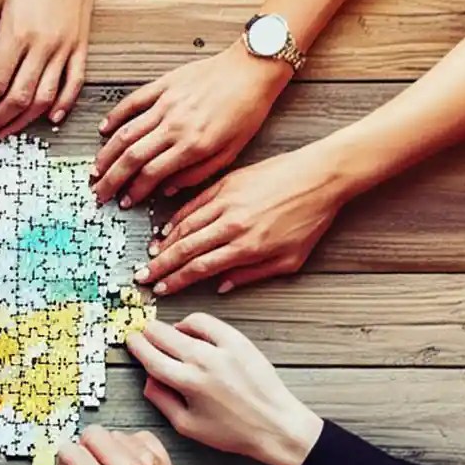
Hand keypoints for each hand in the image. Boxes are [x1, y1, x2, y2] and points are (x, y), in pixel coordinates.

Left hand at [0, 0, 91, 136]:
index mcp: (18, 34)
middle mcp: (43, 46)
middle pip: (18, 97)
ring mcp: (65, 49)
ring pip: (45, 98)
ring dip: (23, 120)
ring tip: (6, 129)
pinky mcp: (81, 48)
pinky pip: (74, 84)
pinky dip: (64, 105)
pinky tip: (51, 118)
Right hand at [91, 43, 290, 206]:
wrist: (252, 69)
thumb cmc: (246, 110)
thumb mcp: (230, 152)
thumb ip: (197, 173)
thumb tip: (167, 189)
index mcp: (193, 145)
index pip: (152, 174)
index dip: (134, 191)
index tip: (124, 201)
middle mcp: (175, 125)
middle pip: (132, 157)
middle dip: (111, 179)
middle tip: (98, 192)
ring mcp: (166, 103)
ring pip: (126, 133)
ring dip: (107, 154)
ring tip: (96, 170)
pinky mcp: (163, 85)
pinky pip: (132, 102)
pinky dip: (115, 116)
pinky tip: (103, 130)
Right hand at [127, 315, 322, 464]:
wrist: (276, 425)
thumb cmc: (234, 432)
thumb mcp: (188, 426)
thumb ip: (162, 401)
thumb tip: (148, 380)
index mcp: (188, 383)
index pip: (151, 356)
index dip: (136, 346)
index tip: (131, 340)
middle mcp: (203, 361)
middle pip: (163, 335)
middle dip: (148, 333)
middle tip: (143, 334)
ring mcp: (223, 348)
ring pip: (185, 325)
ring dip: (171, 327)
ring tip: (168, 336)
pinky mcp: (239, 341)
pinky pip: (209, 322)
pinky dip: (195, 323)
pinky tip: (191, 332)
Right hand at [138, 145, 345, 295]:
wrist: (322, 175)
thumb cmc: (311, 218)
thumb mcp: (290, 259)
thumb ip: (253, 274)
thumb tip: (221, 286)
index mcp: (246, 246)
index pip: (201, 268)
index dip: (177, 281)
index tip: (161, 289)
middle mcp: (231, 224)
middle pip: (186, 249)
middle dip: (161, 266)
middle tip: (142, 276)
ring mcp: (226, 201)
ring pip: (186, 226)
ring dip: (165, 243)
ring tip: (151, 256)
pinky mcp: (227, 183)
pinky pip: (194, 204)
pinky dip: (178, 218)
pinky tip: (167, 228)